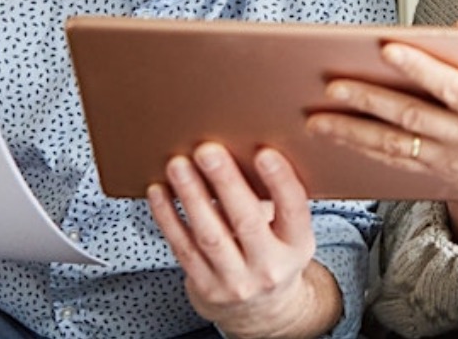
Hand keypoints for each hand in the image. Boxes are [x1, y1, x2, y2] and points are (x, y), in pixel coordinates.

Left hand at [148, 144, 338, 338]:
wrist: (261, 309)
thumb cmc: (273, 252)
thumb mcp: (289, 233)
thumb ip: (276, 200)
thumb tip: (246, 147)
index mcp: (297, 245)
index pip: (293, 210)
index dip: (280, 180)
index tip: (265, 153)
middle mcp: (269, 266)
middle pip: (246, 221)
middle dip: (225, 182)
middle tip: (207, 151)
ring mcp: (236, 281)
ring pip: (209, 235)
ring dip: (191, 196)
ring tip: (178, 165)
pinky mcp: (205, 287)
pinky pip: (183, 248)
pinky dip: (168, 217)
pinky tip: (160, 192)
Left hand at [307, 43, 457, 278]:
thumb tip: (455, 31)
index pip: (451, 87)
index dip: (420, 67)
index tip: (387, 47)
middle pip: (411, 118)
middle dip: (369, 101)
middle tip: (332, 86)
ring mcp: (448, 163)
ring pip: (393, 147)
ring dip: (352, 133)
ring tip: (316, 120)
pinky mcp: (434, 177)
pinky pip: (394, 164)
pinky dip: (362, 151)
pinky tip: (336, 140)